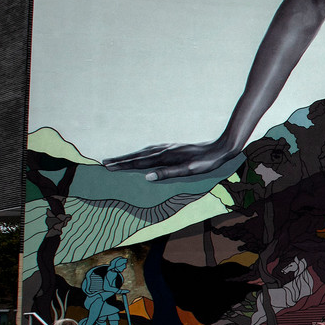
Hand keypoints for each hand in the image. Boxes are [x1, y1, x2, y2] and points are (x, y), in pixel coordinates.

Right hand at [103, 138, 240, 181]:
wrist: (220, 148)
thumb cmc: (206, 163)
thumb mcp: (188, 171)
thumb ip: (167, 173)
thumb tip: (147, 177)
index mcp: (164, 157)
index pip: (138, 163)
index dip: (122, 165)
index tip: (107, 167)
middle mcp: (163, 150)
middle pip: (137, 156)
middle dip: (120, 160)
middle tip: (104, 163)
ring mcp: (168, 147)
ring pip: (143, 152)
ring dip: (129, 156)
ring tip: (116, 160)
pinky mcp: (173, 147)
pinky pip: (151, 151)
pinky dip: (141, 154)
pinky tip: (141, 156)